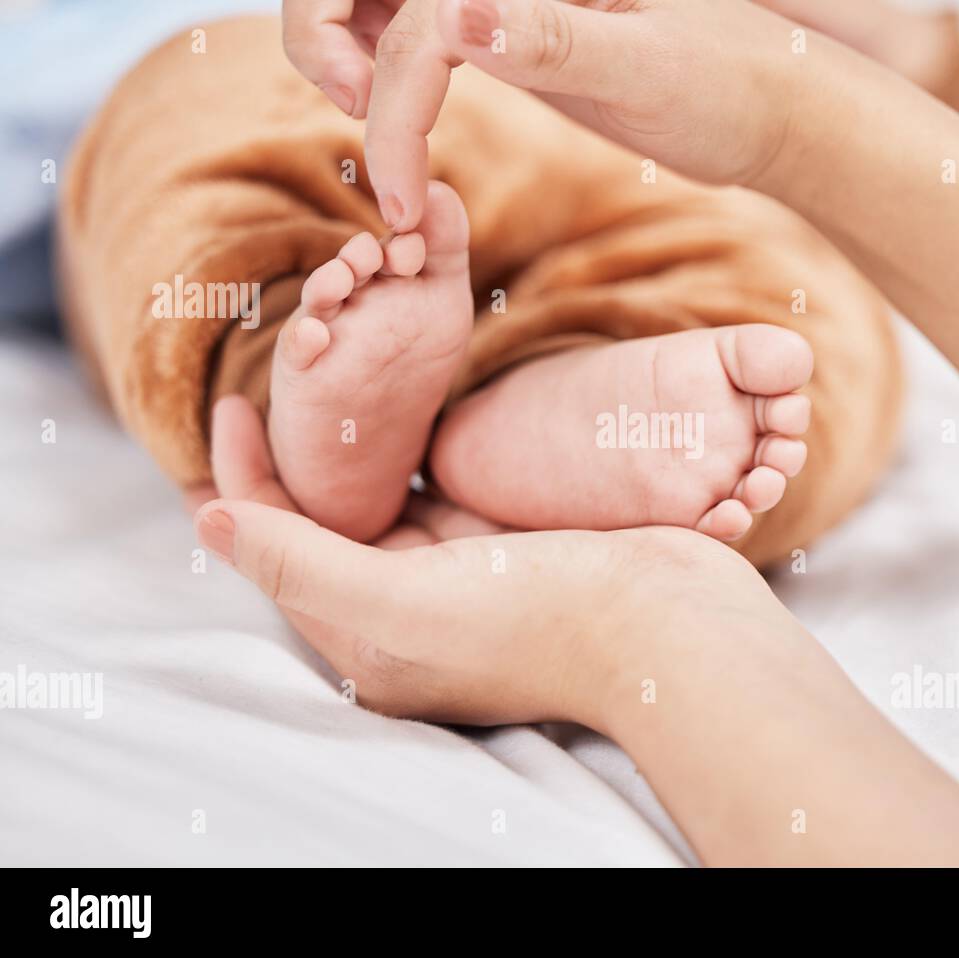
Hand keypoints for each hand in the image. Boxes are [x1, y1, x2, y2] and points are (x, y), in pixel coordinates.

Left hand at [194, 394, 759, 726]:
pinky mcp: (513, 542)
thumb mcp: (399, 605)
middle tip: (273, 379)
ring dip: (355, 443)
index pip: (283, 551)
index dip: (245, 482)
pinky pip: (446, 485)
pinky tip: (409, 401)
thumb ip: (301, 564)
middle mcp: (412, 610)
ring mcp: (467, 575)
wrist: (673, 623)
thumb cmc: (539, 623)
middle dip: (297, 456)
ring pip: (388, 497)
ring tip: (330, 376)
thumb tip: (209, 523)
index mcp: (372, 639)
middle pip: (330, 522)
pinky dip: (420, 443)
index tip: (231, 406)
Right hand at [283, 0, 808, 231]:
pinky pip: (408, 26)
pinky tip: (396, 118)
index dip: (389, 100)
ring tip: (379, 133)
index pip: (420, 11)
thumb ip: (557, 40)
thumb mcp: (650, 70)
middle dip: (324, 36)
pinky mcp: (506, 23)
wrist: (768, 106)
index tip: (398, 196)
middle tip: (367, 135)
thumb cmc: (729, 86)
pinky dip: (380, 65)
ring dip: (340, 47)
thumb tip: (457, 16)